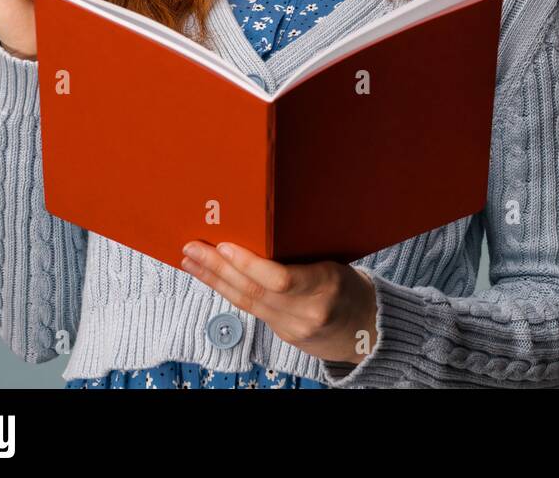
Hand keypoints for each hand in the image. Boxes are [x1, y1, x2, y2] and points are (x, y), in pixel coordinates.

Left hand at [180, 241, 378, 365]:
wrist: (367, 329)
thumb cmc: (352, 286)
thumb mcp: (337, 262)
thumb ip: (305, 253)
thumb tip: (266, 225)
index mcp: (327, 285)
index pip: (281, 279)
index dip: (249, 264)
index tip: (225, 246)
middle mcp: (307, 311)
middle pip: (254, 290)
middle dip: (218, 268)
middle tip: (193, 248)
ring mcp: (292, 327)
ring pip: (245, 301)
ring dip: (214, 279)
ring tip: (191, 261)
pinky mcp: (282, 334)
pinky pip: (249, 309)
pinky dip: (227, 291)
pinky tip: (211, 278)